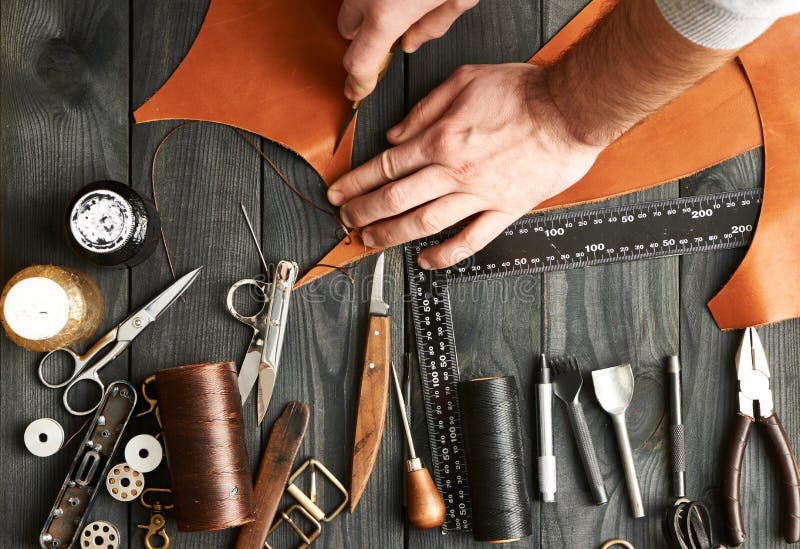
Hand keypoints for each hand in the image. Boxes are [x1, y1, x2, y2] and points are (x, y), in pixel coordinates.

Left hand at [327, 63, 603, 268]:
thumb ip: (424, 109)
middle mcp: (454, 171)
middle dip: (363, 212)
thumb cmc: (523, 92)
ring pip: (424, 223)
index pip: (385, 166)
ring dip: (391, 235)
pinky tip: (427, 261)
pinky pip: (470, 240)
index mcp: (440, 139)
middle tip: (346, 221)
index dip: (356, 183)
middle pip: (395, 198)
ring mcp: (479, 195)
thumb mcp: (465, 81)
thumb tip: (396, 135)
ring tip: (370, 242)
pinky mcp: (505, 210)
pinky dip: (445, 255)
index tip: (339, 194)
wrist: (570, 110)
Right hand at [338, 0, 478, 100]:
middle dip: (363, 37)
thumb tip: (413, 42)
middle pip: (347, 31)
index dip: (358, 82)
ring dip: (363, 11)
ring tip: (394, 4)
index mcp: (386, 14)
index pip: (359, 62)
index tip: (356, 91)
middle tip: (388, 35)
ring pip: (349, 4)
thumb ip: (433, 25)